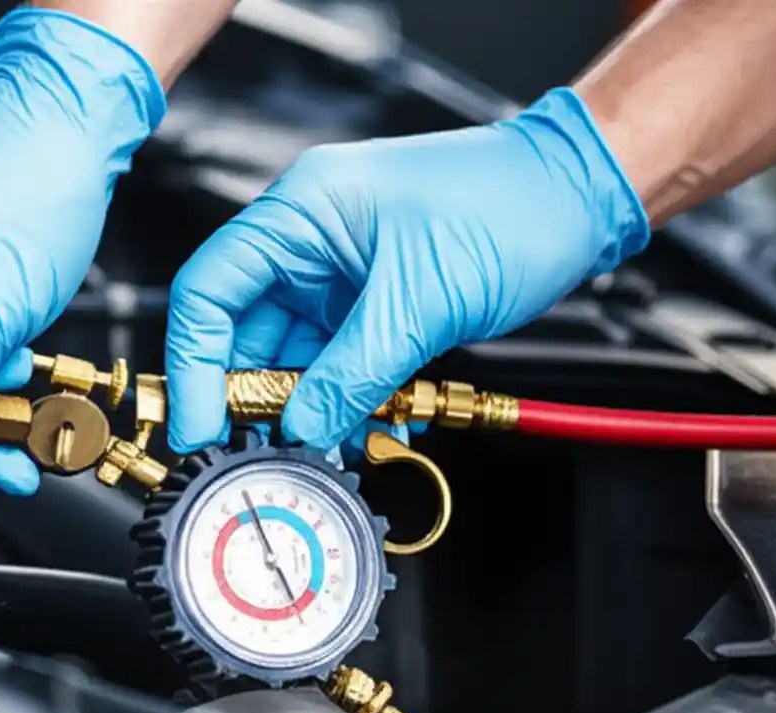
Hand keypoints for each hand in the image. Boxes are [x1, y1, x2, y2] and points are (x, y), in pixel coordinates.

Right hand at [166, 88, 647, 451]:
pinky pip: (337, 358)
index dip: (195, 366)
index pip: (209, 292)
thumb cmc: (511, 205)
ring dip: (306, 405)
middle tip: (256, 452)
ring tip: (320, 449)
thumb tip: (303, 431)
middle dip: (252, 397)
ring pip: (293, 353)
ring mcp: (339, 269)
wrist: (580, 196)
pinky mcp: (371, 298)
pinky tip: (362, 428)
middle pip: (244, 330)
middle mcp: (308, 238)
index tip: (198, 426)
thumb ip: (352, 377)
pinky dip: (345, 396)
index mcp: (300, 211)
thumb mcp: (420, 304)